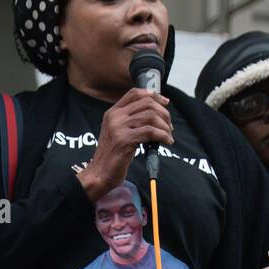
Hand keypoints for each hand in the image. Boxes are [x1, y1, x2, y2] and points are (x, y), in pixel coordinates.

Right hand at [78, 87, 173, 201]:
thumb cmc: (111, 157)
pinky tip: (166, 141)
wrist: (99, 174)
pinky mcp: (125, 140)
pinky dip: (162, 136)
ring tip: (168, 135)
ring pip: (150, 116)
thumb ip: (130, 122)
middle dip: (163, 113)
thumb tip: (153, 116)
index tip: (165, 103)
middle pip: (146, 103)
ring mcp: (119, 127)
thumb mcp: (117, 133)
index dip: (153, 95)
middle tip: (169, 125)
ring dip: (164, 126)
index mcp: (112, 112)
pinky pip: (150, 132)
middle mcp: (115, 117)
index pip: (135, 93)